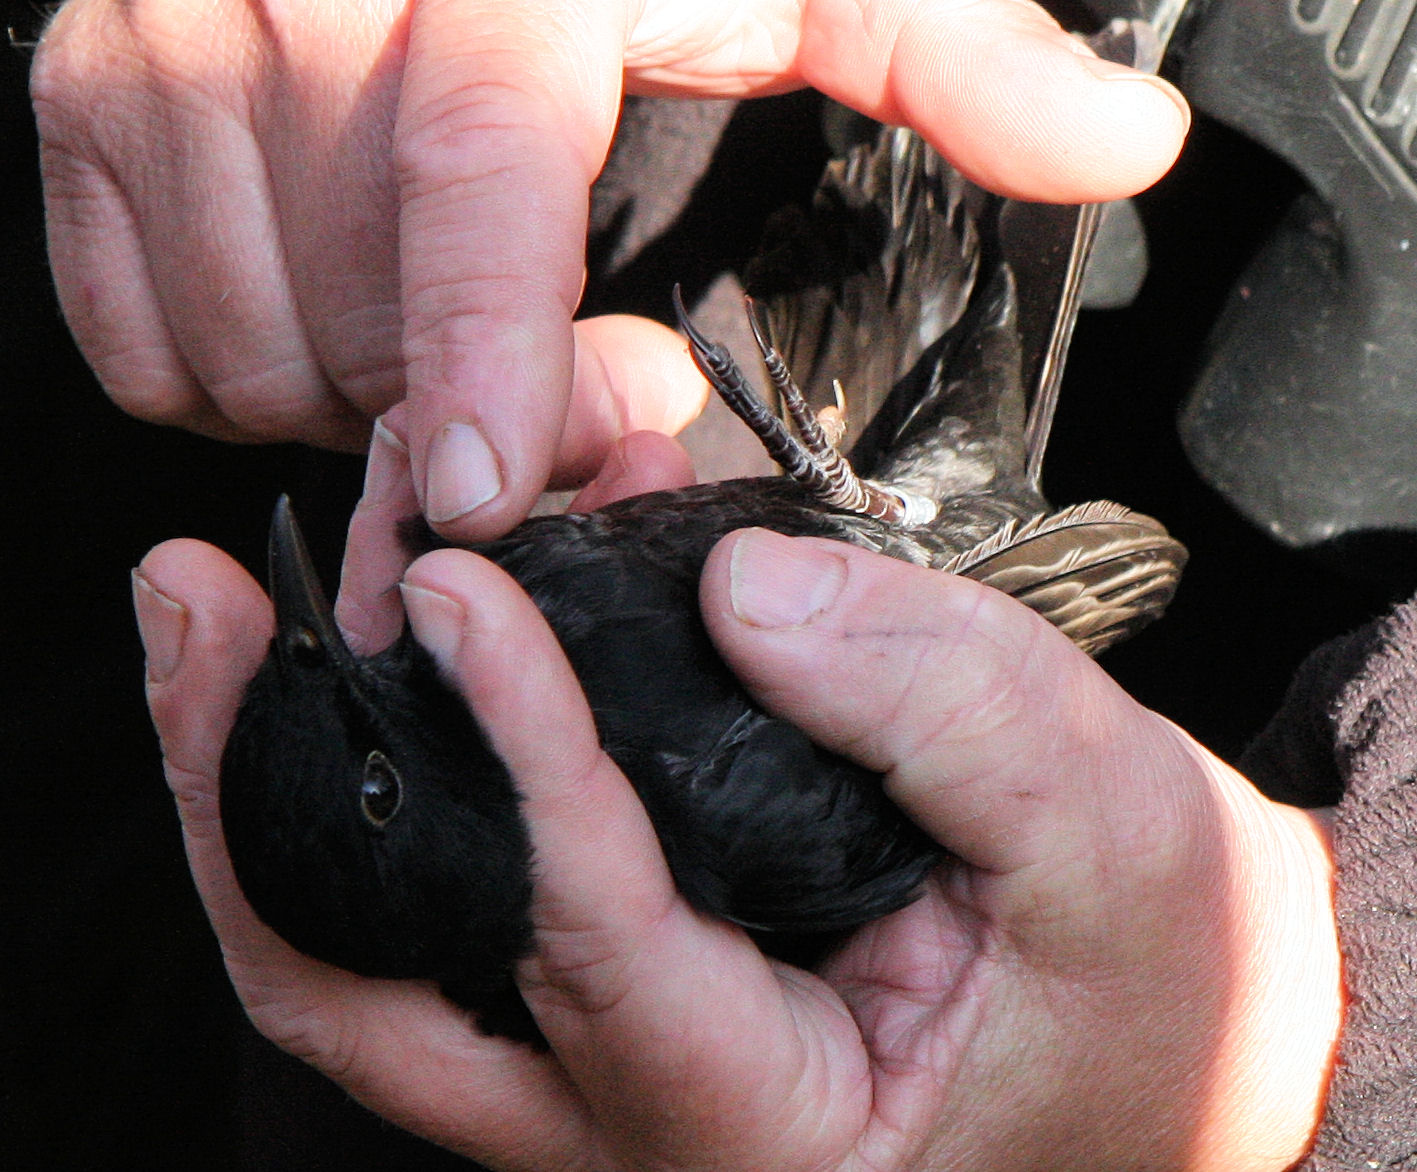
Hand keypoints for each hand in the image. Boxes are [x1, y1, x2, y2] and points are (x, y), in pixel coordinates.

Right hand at [35, 0, 1188, 537]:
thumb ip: (953, 56)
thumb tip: (1122, 145)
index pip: (469, 187)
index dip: (478, 353)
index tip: (479, 485)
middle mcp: (291, 1)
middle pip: (349, 310)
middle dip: (444, 397)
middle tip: (522, 375)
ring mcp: (161, 50)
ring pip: (234, 340)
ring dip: (338, 387)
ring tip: (426, 338)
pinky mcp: (77, 104)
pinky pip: (132, 333)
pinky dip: (225, 363)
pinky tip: (315, 311)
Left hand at [134, 518, 1338, 1170]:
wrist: (1160, 1014)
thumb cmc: (1148, 960)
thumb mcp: (1106, 833)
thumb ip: (946, 707)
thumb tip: (740, 582)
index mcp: (765, 1131)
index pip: (590, 940)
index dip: (520, 751)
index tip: (462, 578)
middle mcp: (630, 1126)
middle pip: (360, 995)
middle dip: (250, 795)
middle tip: (199, 607)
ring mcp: (589, 1067)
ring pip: (356, 954)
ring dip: (272, 773)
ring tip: (220, 607)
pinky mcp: (593, 992)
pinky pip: (430, 897)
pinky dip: (388, 758)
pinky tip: (389, 623)